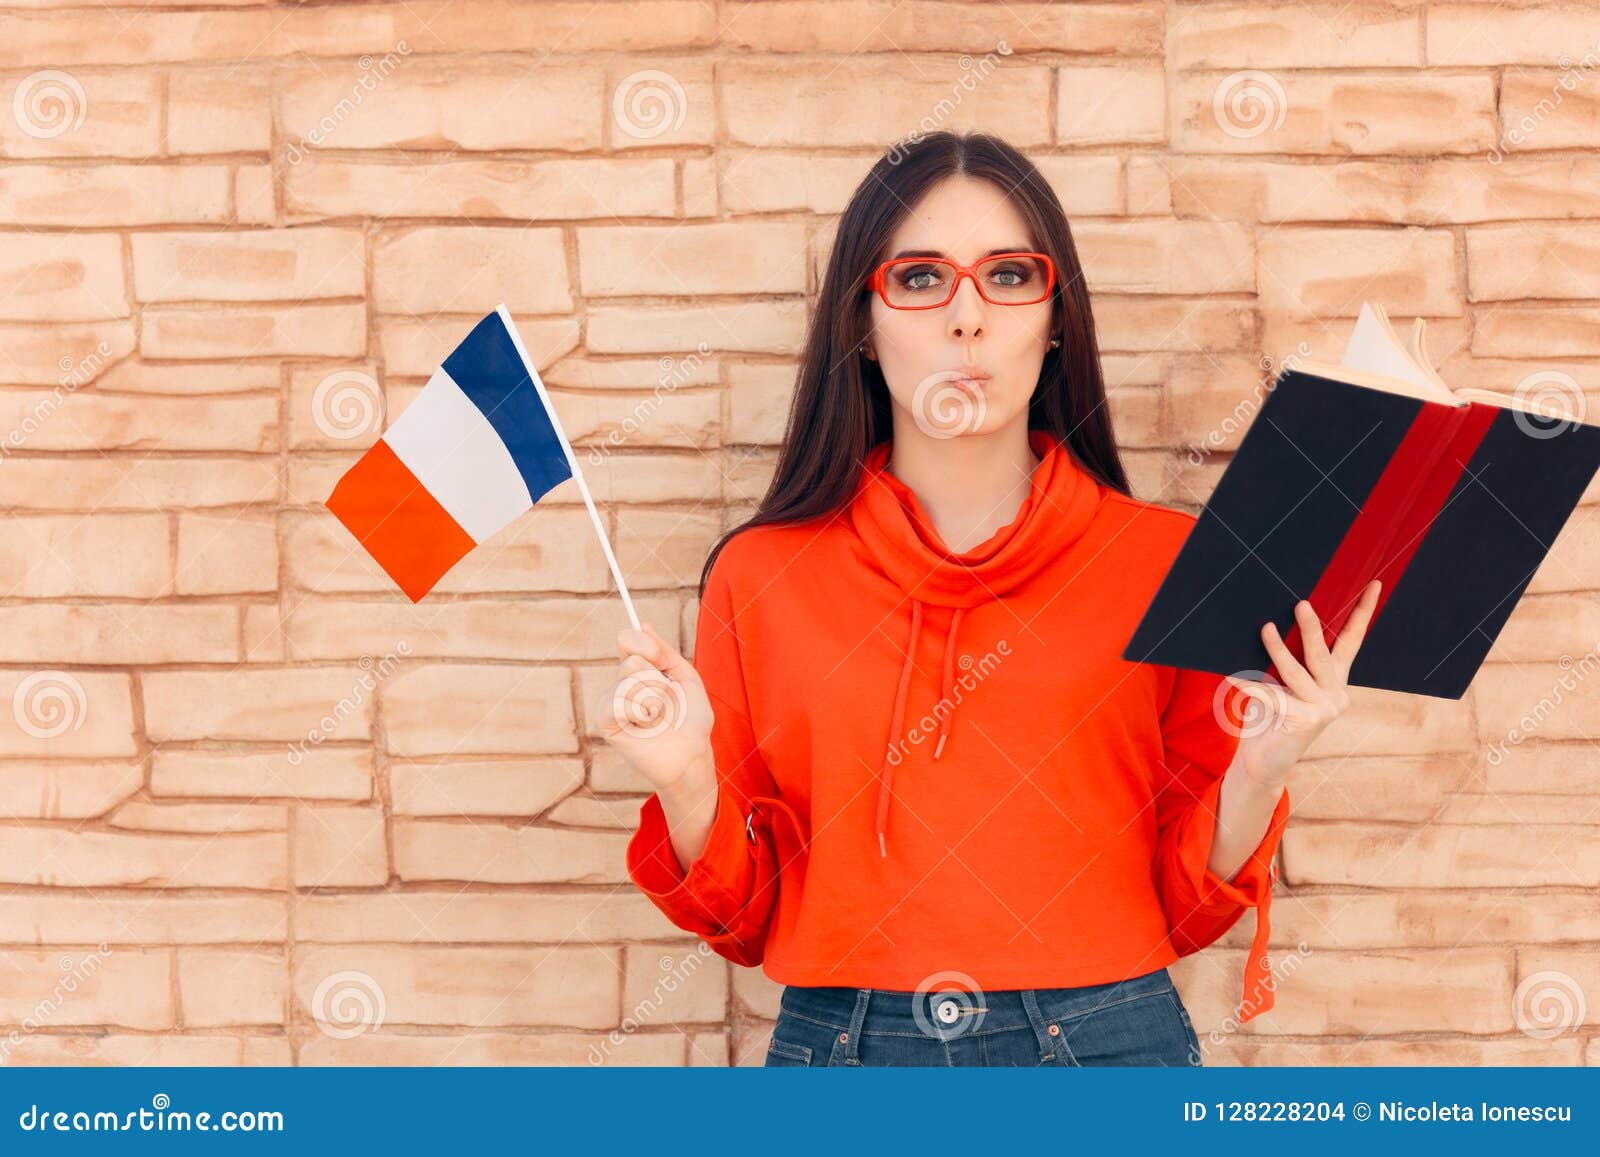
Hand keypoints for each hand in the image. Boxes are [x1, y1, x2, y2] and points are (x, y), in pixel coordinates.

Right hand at [603, 621, 714, 793]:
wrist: (692, 754)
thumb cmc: (691, 720)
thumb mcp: (686, 677)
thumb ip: (664, 651)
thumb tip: (641, 624)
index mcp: (640, 669)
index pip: (628, 639)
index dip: (644, 644)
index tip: (659, 658)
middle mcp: (622, 682)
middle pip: (631, 660)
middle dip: (657, 680)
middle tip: (666, 701)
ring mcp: (611, 702)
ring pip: (628, 680)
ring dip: (654, 699)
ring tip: (658, 717)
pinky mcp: (605, 723)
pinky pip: (617, 702)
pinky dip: (640, 712)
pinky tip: (644, 726)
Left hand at [1226, 580, 1381, 786]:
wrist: (1262, 762)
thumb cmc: (1271, 716)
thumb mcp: (1283, 682)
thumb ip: (1289, 658)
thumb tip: (1273, 619)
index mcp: (1335, 679)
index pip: (1352, 640)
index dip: (1362, 612)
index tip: (1374, 584)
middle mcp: (1336, 693)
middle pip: (1324, 653)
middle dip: (1313, 627)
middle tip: (1302, 603)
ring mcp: (1324, 710)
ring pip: (1296, 671)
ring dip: (1277, 649)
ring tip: (1265, 628)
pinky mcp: (1305, 722)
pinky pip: (1273, 696)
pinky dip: (1250, 686)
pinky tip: (1233, 677)